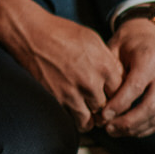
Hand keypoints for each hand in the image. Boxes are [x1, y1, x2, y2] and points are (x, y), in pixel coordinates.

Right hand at [0, 0, 124, 130]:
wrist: (31, 34)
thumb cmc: (60, 32)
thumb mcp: (92, 39)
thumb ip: (107, 59)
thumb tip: (116, 74)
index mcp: (105, 64)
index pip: (123, 90)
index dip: (119, 92)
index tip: (113, 93)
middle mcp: (92, 81)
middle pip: (110, 105)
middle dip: (108, 106)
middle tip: (104, 105)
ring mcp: (75, 92)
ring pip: (95, 118)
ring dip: (95, 117)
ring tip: (93, 114)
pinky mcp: (59, 99)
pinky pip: (77, 120)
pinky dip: (81, 121)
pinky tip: (80, 116)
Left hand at [97, 18, 154, 136]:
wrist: (151, 34)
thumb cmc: (128, 41)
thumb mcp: (115, 46)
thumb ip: (109, 67)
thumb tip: (97, 94)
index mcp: (149, 59)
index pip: (136, 87)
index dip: (119, 103)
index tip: (103, 114)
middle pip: (150, 106)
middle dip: (128, 122)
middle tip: (107, 128)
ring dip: (135, 129)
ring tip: (113, 131)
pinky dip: (145, 129)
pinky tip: (127, 131)